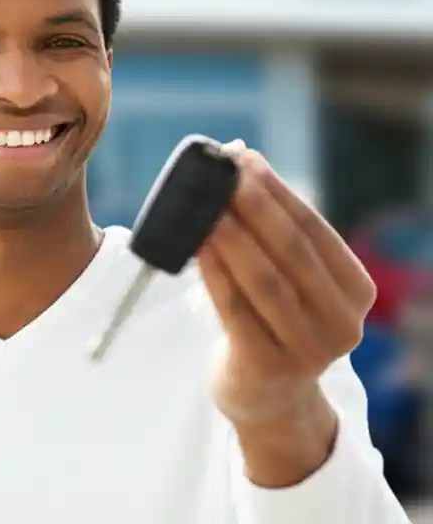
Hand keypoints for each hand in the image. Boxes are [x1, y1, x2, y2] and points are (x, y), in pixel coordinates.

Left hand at [195, 141, 376, 484]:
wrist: (266, 395)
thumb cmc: (273, 320)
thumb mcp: (289, 280)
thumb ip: (273, 230)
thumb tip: (242, 157)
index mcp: (356, 293)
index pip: (315, 232)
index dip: (279, 192)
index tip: (245, 160)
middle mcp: (342, 323)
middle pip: (291, 253)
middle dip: (254, 208)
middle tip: (221, 174)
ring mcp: (308, 349)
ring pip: (263, 280)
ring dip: (231, 237)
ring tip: (203, 205)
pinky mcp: (267, 365)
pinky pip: (235, 309)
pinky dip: (215, 272)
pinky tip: (196, 245)